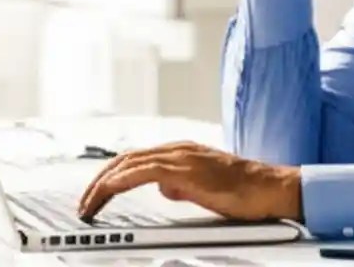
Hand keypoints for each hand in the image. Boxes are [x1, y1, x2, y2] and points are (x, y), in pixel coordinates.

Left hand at [78, 142, 301, 223]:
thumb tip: (164, 189)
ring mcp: (182, 157)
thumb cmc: (244, 191)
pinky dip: (120, 181)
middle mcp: (179, 149)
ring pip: (129, 162)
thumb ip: (181, 186)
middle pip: (125, 158)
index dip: (111, 175)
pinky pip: (143, 171)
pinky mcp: (186, 170)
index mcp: (182, 152)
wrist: (270, 188)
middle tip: (83, 203)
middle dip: (99, 180)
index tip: (96, 195)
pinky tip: (108, 193)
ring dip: (103, 183)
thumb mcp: (205, 189)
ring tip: (88, 204)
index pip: (136, 159)